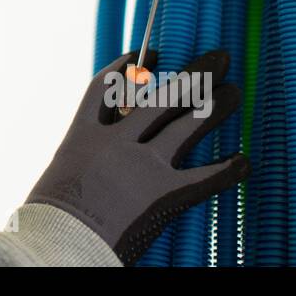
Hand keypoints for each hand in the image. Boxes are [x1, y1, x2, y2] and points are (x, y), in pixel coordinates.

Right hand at [25, 46, 248, 264]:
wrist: (58, 242)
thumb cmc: (51, 219)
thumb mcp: (61, 176)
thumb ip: (84, 157)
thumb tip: (99, 153)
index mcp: (84, 134)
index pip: (108, 88)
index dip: (129, 66)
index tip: (149, 54)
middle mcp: (116, 141)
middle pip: (162, 97)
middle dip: (194, 75)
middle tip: (218, 58)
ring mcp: (141, 165)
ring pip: (186, 125)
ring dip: (214, 107)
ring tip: (234, 92)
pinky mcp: (161, 194)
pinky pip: (202, 178)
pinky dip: (226, 170)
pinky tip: (244, 162)